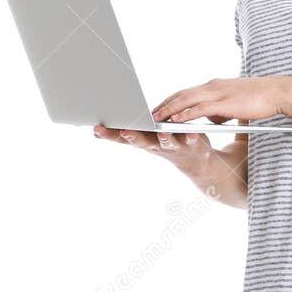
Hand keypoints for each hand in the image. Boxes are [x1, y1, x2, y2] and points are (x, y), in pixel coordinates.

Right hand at [93, 123, 212, 165]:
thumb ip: (124, 134)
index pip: (122, 138)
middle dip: (134, 138)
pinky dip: (191, 137)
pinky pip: (191, 141)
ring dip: (164, 139)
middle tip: (126, 132)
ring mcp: (174, 146)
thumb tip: (96, 129)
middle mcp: (156, 145)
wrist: (196, 162)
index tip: (96, 129)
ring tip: (161, 134)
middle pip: (143, 143)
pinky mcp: (192, 144)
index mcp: (143, 140)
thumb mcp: (143, 138)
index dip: (109, 135)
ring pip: (167, 143)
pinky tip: (191, 133)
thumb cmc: (164, 143)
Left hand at [151, 76, 286, 125]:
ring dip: (168, 109)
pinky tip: (175, 120)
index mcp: (214, 87)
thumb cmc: (259, 99)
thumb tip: (211, 118)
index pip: (186, 93)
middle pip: (181, 94)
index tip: (156, 108)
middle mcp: (212, 87)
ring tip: (154, 117)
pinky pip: (200, 109)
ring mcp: (217, 94)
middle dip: (163, 104)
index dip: (170, 100)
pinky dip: (186, 114)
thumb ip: (220, 110)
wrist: (278, 92)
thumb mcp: (234, 105)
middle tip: (146, 113)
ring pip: (186, 100)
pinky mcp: (225, 103)